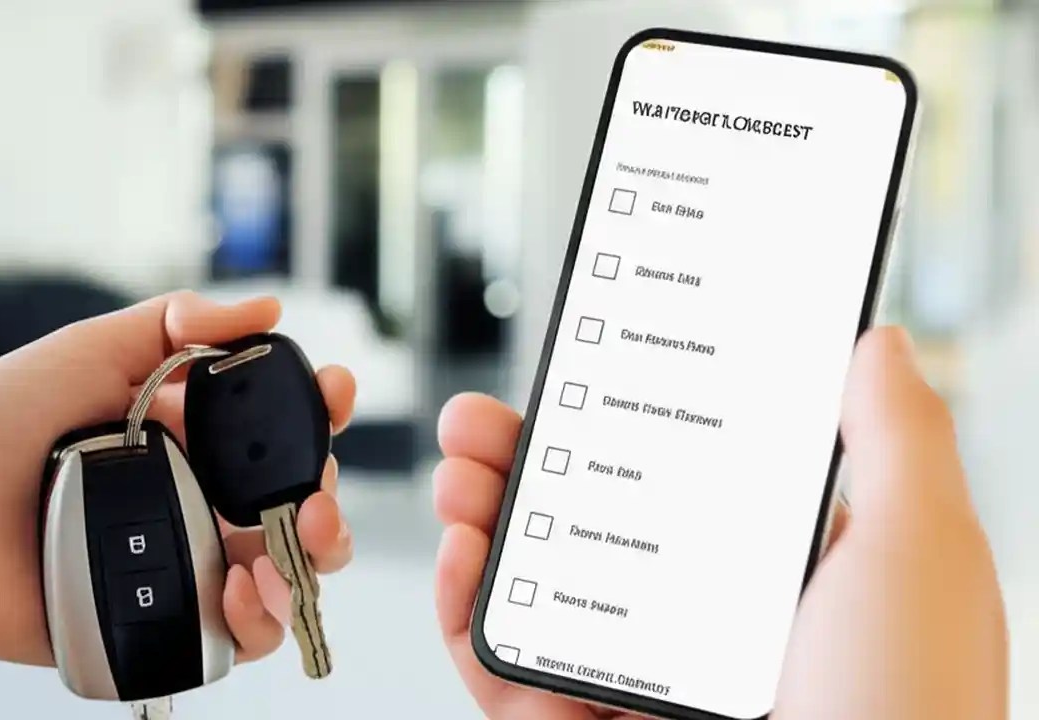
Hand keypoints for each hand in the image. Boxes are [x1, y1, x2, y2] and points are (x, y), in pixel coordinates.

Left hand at [0, 292, 354, 665]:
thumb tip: (266, 305)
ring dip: (308, 564)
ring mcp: (182, 560)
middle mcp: (196, 496)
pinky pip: (235, 634)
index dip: (320, 411)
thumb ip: (171, 324)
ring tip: (283, 555)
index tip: (332, 395)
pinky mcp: (159, 619)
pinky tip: (240, 593)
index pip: (279, 425)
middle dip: (329, 500)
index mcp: (188, 433)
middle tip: (313, 498)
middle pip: (299, 505)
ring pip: (284, 574)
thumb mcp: (82, 352)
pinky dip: (259, 621)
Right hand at [433, 327, 1006, 718]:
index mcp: (777, 578)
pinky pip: (506, 677)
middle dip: (520, 466)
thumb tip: (873, 343)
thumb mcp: (917, 551)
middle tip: (477, 423)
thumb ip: (895, 439)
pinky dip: (464, 617)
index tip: (570, 377)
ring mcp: (645, 687)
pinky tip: (460, 563)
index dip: (612, 424)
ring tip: (458, 481)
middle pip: (589, 530)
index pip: (676, 481)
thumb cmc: (911, 711)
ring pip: (535, 596)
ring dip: (479, 526)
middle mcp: (704, 629)